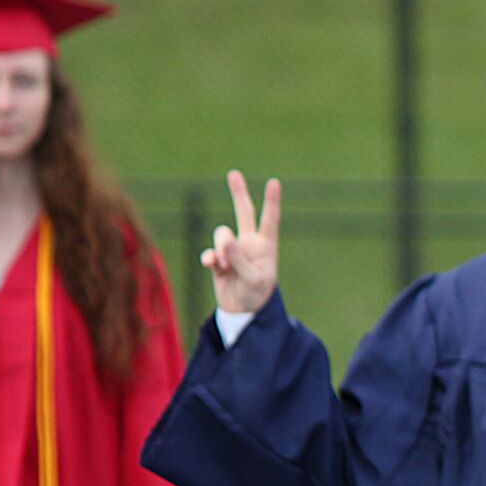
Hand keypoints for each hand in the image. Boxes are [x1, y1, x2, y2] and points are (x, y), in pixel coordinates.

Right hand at [201, 171, 281, 315]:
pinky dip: (210, 258)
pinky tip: (213, 266)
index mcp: (266, 246)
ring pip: (222, 234)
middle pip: (244, 213)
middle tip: (233, 173)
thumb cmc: (257, 295)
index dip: (272, 201)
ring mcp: (233, 251)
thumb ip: (239, 259)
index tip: (274, 182)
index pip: (270, 220)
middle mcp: (250, 244)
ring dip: (222, 248)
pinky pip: (210, 252)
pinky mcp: (219, 260)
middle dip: (238, 193)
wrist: (242, 312)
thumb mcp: (254, 280)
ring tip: (226, 266)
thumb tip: (225, 239)